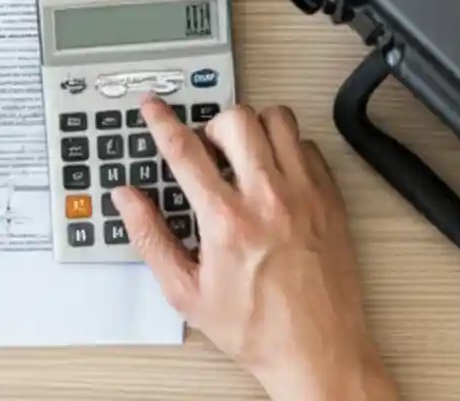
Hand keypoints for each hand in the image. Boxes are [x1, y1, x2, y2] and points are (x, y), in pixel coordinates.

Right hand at [113, 97, 396, 400]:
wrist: (318, 351)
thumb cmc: (258, 329)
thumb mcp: (186, 293)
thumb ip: (151, 238)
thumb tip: (128, 200)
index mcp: (227, 222)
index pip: (184, 150)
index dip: (161, 120)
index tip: (152, 107)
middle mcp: (268, 200)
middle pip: (236, 120)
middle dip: (212, 124)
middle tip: (206, 147)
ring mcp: (305, 195)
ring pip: (278, 120)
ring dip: (254, 127)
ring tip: (243, 153)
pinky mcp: (331, 200)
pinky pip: (309, 145)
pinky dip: (288, 148)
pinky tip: (276, 172)